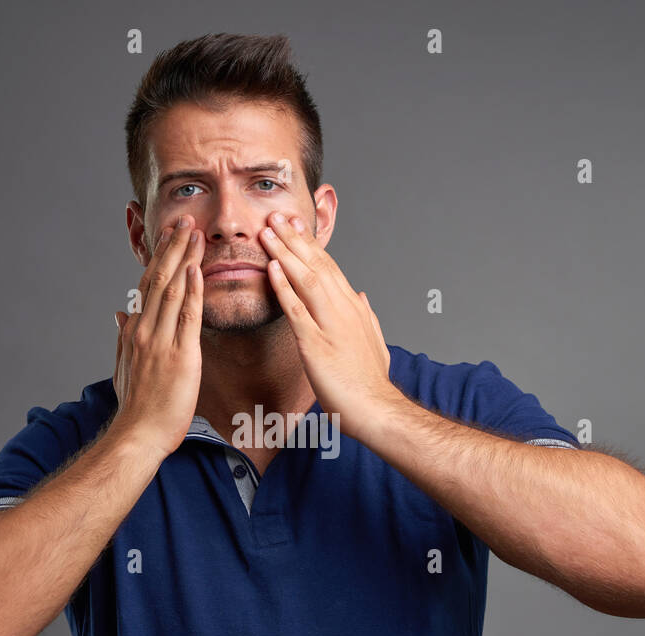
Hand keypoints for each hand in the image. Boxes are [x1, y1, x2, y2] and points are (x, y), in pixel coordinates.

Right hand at [112, 213, 204, 457]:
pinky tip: (196, 269)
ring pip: (171, 290)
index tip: (167, 235)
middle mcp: (143, 330)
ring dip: (184, 258)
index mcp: (134, 332)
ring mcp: (160, 341)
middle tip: (184, 221)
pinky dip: (191, 290)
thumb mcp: (123, 367)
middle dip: (172, 247)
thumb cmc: (137, 407)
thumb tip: (119, 313)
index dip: (158, 257)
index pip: (146, 286)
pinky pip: (186, 316)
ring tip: (194, 233)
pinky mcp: (179, 355)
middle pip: (158, 279)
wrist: (138, 434)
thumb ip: (122, 338)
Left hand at [259, 211, 395, 442]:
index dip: (310, 245)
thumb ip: (367, 316)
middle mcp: (343, 309)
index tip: (295, 226)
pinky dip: (284, 286)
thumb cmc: (371, 384)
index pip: (330, 268)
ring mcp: (330, 324)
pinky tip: (272, 268)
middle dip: (294, 238)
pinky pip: (297, 309)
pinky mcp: (316, 344)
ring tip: (267, 231)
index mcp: (354, 308)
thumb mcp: (374, 343)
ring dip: (285, 252)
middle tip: (275, 216)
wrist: (376, 410)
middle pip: (316, 265)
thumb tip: (362, 295)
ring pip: (306, 279)